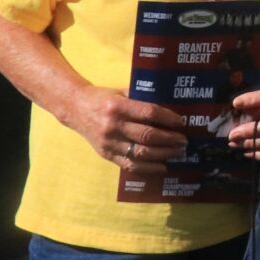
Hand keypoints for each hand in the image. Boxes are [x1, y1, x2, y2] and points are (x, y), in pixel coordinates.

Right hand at [64, 87, 186, 169]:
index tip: (182, 122)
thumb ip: (142, 98)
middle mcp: (113, 126)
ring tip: (178, 153)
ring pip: (140, 153)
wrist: (75, 109)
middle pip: (147, 135)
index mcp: (118, 107)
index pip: (149, 113)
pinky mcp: (106, 155)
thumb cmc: (104, 98)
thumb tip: (170, 105)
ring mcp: (109, 142)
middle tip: (184, 141)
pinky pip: (129, 165)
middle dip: (169, 139)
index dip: (168, 118)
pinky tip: (162, 167)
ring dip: (163, 155)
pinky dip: (148, 168)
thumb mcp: (122, 92)